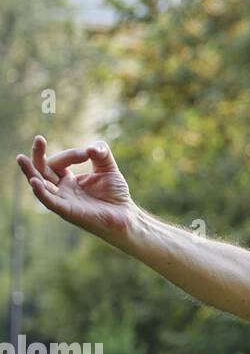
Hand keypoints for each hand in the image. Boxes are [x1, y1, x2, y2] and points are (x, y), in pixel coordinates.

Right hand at [15, 136, 136, 240]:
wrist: (125, 214)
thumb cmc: (115, 193)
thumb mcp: (108, 167)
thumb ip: (101, 153)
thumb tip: (90, 148)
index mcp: (67, 180)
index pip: (58, 163)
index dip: (70, 155)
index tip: (87, 154)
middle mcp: (61, 190)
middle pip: (43, 171)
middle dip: (38, 156)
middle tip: (39, 139)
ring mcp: (63, 200)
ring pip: (40, 185)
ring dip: (30, 172)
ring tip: (21, 158)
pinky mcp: (67, 211)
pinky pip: (50, 201)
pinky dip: (41, 192)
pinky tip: (34, 181)